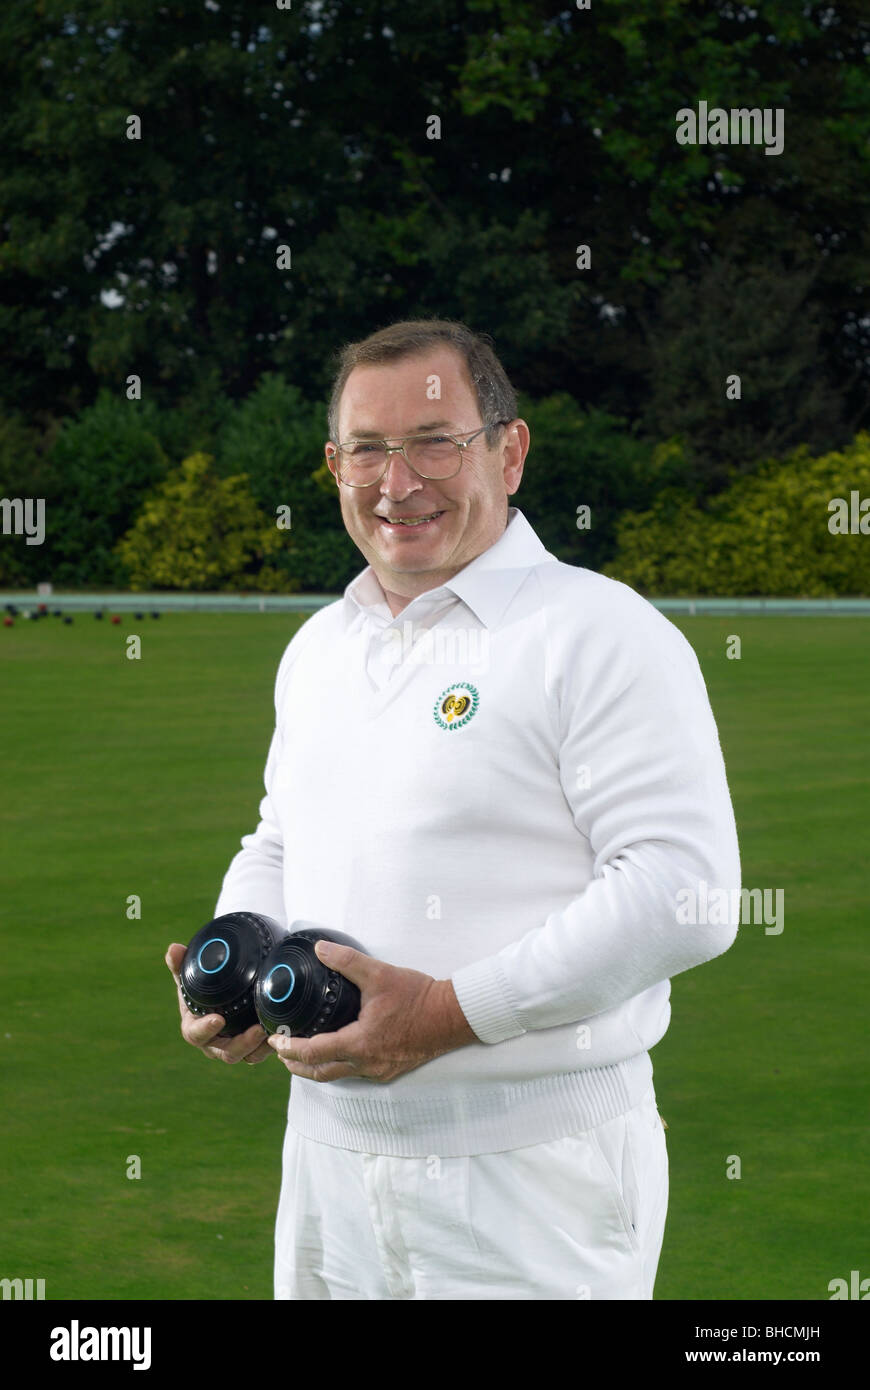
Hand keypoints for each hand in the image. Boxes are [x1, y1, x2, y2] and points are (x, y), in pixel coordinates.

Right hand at [165, 942, 272, 1064]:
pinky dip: (272, 1047)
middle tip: (257, 1029)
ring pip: (247, 1056)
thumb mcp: (192, 975)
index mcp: (194, 1028)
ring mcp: (234, 1048)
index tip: (218, 1019)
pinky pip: (262, 1053)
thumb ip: (181, 964)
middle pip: (226, 1052)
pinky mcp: (252, 1048)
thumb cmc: (203, 987)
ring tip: (273, 1032)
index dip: (205, 1029)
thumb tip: (173, 949)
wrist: (223, 995)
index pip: (196, 1034)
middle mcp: (214, 1044)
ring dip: (260, 1047)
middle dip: (242, 1044)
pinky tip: (282, 1034)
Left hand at [267, 939, 477, 1083]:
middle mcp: (366, 1063)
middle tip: (281, 1052)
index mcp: (360, 1043)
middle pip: (321, 1072)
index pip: (314, 1053)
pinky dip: (338, 1067)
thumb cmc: (418, 997)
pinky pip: (355, 1074)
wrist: (451, 1016)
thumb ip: (347, 960)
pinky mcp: (389, 1070)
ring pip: (338, 1076)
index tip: (276, 1040)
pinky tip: (337, 1054)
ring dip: (317, 1068)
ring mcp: (378, 1070)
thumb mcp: (379, 973)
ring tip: (302, 1057)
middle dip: (296, 1065)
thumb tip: (320, 949)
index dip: (290, 1048)